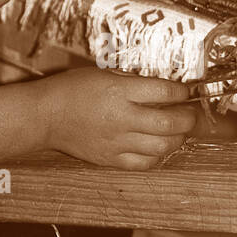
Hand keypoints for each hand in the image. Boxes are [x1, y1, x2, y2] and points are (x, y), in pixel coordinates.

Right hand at [38, 66, 201, 169]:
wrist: (45, 116)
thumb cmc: (70, 89)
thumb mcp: (101, 73)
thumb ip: (131, 81)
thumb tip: (160, 89)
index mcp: (119, 91)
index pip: (164, 91)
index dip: (182, 91)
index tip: (186, 91)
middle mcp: (122, 117)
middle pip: (170, 123)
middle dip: (189, 118)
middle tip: (191, 114)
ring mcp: (117, 141)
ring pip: (163, 146)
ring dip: (178, 138)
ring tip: (178, 131)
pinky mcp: (111, 159)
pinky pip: (144, 163)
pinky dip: (158, 156)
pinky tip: (158, 147)